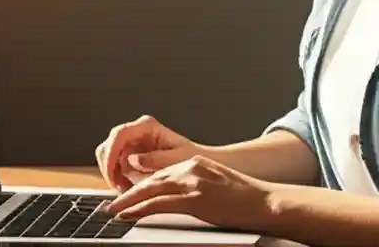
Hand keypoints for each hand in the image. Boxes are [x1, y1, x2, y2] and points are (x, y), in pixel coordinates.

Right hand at [94, 115, 201, 191]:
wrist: (197, 164)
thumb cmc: (191, 159)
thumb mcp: (178, 160)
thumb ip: (156, 159)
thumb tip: (133, 160)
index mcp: (147, 126)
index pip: (120, 134)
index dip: (111, 154)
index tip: (112, 174)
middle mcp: (136, 131)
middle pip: (108, 145)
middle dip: (110, 168)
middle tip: (120, 188)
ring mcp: (131, 142)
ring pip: (107, 156)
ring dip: (113, 175)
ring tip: (127, 190)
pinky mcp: (128, 154)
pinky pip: (113, 165)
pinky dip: (117, 178)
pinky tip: (130, 187)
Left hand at [103, 155, 274, 229]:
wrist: (265, 202)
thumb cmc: (245, 198)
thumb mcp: (215, 184)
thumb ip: (194, 186)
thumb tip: (176, 198)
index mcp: (195, 163)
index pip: (161, 172)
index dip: (142, 184)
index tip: (128, 194)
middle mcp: (191, 167)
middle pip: (152, 178)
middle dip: (130, 191)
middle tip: (113, 202)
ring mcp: (192, 182)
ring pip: (151, 189)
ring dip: (129, 200)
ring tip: (115, 210)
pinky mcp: (195, 198)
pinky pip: (160, 203)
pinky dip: (141, 209)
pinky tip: (130, 214)